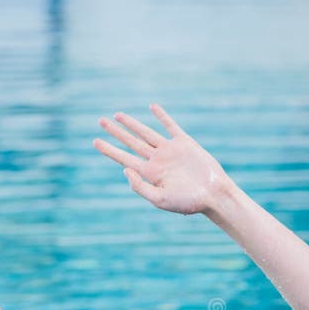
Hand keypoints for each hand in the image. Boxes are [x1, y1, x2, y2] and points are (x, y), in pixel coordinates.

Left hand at [93, 104, 231, 214]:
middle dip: (115, 132)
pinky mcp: (184, 143)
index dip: (109, 150)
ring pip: (146, 133)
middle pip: (131, 142)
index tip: (95, 141)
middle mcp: (157, 160)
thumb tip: (123, 169)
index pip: (124, 158)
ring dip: (132, 123)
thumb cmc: (188, 202)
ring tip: (117, 115)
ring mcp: (169, 151)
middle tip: (100, 121)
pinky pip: (170, 126)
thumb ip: (139, 186)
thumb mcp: (159, 199)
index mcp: (149, 174)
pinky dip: (161, 116)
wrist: (213, 195)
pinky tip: (152, 107)